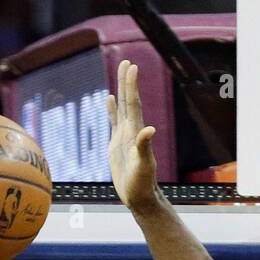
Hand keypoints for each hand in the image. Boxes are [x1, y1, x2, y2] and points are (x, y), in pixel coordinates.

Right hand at [107, 60, 159, 210]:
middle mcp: (131, 131)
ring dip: (121, 90)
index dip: (132, 85)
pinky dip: (112, 109)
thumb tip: (149, 129)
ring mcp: (124, 136)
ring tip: (121, 72)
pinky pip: (114, 121)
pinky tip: (110, 99)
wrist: (139, 197)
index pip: (133, 104)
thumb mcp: (143, 166)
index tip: (132, 67)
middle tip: (127, 62)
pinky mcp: (117, 144)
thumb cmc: (142, 184)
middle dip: (127, 81)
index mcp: (136, 133)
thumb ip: (145, 147)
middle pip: (128, 101)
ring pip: (122, 108)